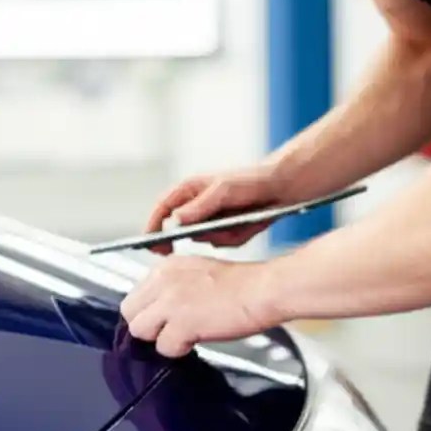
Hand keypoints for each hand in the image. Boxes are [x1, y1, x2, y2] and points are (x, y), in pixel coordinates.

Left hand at [121, 256, 279, 357]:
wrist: (262, 290)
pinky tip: (195, 341)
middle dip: (148, 325)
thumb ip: (173, 286)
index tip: (163, 318)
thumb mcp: (198, 272)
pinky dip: (178, 349)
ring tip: (184, 335)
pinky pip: (164, 347)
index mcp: (166, 267)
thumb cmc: (242, 284)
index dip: (149, 311)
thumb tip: (160, 308)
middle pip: (130, 312)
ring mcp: (170, 302)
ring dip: (160, 338)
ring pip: (140, 331)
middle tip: (170, 330)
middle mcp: (163, 281)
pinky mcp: (182, 323)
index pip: (136, 295)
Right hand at [144, 165, 287, 254]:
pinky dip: (234, 238)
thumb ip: (200, 205)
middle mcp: (196, 207)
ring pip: (202, 240)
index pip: (161, 209)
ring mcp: (210, 220)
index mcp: (188, 191)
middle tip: (180, 249)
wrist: (280, 189)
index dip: (152, 226)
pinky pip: (222, 244)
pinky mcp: (225, 232)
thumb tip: (176, 218)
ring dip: (219, 236)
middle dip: (187, 238)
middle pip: (178, 230)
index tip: (150, 242)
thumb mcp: (223, 190)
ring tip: (237, 224)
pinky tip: (246, 227)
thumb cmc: (249, 181)